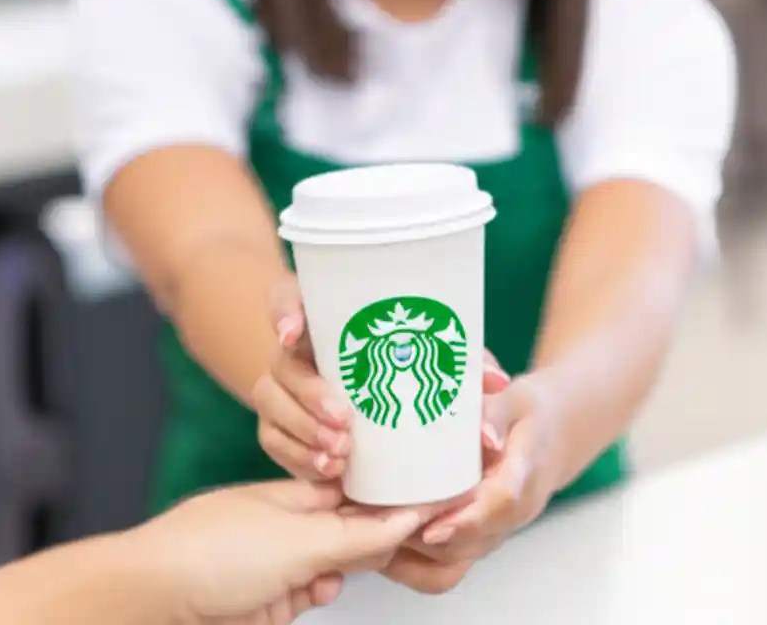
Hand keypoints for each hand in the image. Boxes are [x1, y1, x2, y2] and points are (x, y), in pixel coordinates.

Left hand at [129, 480, 440, 622]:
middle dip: (369, 543)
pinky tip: (314, 595)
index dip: (386, 503)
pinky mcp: (261, 602)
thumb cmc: (206, 553)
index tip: (424, 510)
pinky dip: (315, 597)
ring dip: (339, 575)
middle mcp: (281, 526)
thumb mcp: (300, 539)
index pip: (351, 494)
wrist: (147, 602)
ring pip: (328, 569)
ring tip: (339, 576)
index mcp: (289, 494)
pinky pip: (305, 596)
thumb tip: (408, 517)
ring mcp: (270, 565)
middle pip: (344, 534)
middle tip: (408, 544)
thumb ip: (357, 534)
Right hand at [255, 274, 512, 481]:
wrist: (397, 403)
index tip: (293, 333)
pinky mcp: (281, 424)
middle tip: (345, 420)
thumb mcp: (442, 360)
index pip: (288, 296)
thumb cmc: (419, 366)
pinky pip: (273, 439)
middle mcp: (297, 349)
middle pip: (282, 362)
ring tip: (340, 453)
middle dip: (309, 393)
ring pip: (271, 402)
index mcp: (325, 315)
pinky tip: (327, 470)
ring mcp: (284, 387)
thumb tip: (495, 382)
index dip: (284, 310)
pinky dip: (297, 456)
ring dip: (302, 429)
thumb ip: (465, 364)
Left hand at [382, 381, 560, 593]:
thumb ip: (495, 412)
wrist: (554, 436)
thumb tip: (483, 435)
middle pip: (470, 541)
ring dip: (415, 551)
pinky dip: (415, 560)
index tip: (433, 527)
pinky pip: (448, 566)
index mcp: (526, 471)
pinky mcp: (480, 538)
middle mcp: (513, 512)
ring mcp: (496, 530)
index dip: (465, 518)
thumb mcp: (516, 399)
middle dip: (424, 536)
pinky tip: (386, 537)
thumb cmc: (530, 414)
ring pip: (456, 560)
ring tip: (375, 526)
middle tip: (378, 519)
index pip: (501, 502)